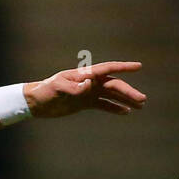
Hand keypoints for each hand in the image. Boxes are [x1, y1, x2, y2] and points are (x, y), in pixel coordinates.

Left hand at [25, 61, 145, 117]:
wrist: (36, 102)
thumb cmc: (45, 91)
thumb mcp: (57, 88)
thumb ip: (73, 87)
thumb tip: (89, 85)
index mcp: (85, 75)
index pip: (108, 69)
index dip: (124, 67)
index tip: (138, 66)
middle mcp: (90, 82)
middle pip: (114, 85)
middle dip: (129, 92)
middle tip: (143, 100)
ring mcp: (88, 92)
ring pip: (111, 95)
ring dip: (125, 99)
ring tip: (141, 105)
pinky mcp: (85, 103)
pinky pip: (103, 105)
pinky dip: (114, 108)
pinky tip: (126, 112)